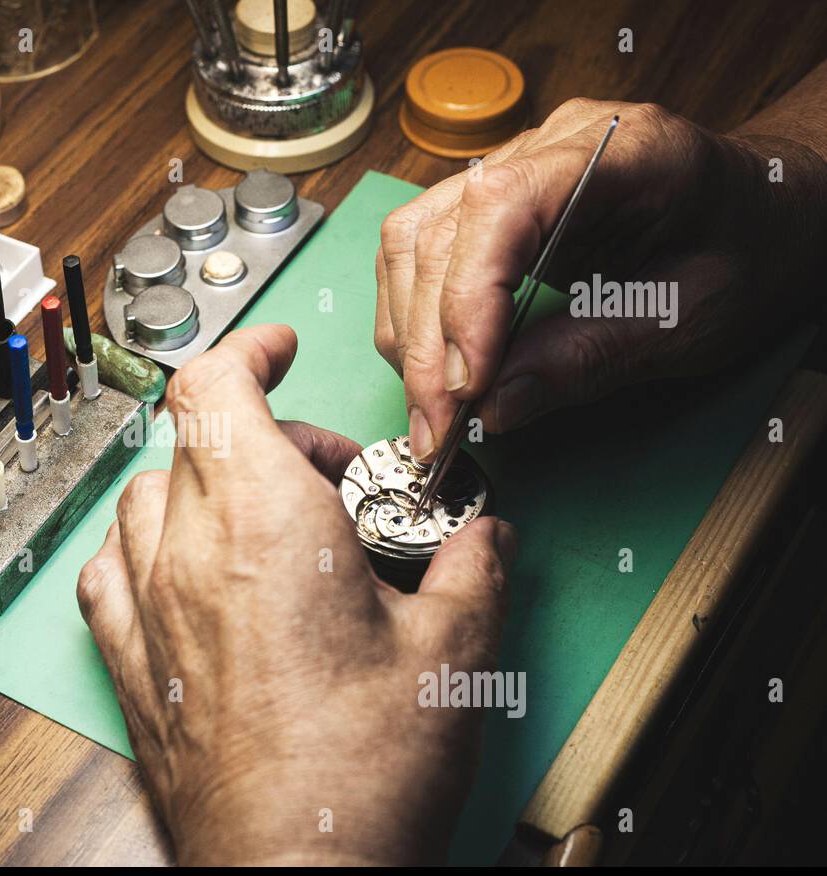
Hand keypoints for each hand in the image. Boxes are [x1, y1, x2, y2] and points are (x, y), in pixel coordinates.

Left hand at [76, 325, 517, 865]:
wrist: (295, 872)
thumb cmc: (362, 774)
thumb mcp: (454, 655)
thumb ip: (474, 570)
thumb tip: (486, 538)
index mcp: (265, 522)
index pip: (216, 384)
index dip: (250, 351)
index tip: (282, 353)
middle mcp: (187, 554)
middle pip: (195, 438)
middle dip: (267, 434)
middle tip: (334, 483)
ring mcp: (147, 610)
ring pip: (147, 498)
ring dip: (204, 486)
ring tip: (267, 525)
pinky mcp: (131, 667)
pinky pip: (108, 574)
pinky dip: (143, 550)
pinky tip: (185, 576)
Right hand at [375, 96, 826, 461]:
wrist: (768, 213)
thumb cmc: (750, 251)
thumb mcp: (692, 319)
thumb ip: (592, 357)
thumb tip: (495, 406)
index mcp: (625, 150)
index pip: (505, 206)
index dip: (471, 299)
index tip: (470, 384)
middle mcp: (553, 144)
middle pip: (442, 232)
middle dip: (429, 344)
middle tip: (437, 429)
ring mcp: (514, 166)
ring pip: (412, 242)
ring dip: (409, 336)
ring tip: (431, 412)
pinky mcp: (492, 203)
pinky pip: (418, 252)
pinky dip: (413, 319)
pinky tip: (433, 371)